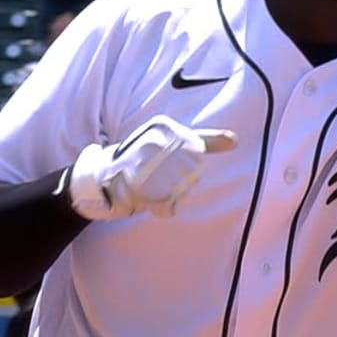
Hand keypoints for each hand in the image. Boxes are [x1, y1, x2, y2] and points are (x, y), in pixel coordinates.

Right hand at [68, 116, 236, 219]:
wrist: (102, 179)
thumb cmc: (143, 160)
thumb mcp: (172, 142)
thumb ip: (204, 141)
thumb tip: (235, 140)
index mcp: (163, 127)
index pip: (197, 149)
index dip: (198, 156)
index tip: (202, 152)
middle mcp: (154, 142)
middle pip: (193, 172)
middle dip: (182, 181)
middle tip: (160, 178)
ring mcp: (144, 164)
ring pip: (182, 188)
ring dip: (171, 194)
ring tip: (152, 187)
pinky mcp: (137, 186)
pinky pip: (168, 206)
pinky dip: (163, 209)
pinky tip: (150, 201)